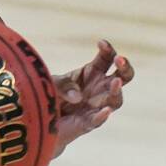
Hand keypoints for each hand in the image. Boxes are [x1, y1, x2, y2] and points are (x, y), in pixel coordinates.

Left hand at [50, 39, 133, 157]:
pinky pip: (98, 120)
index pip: (107, 59)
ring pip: (115, 99)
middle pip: (122, 77)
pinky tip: (105, 111)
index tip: (101, 43)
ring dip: (116, 90)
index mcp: (92, 73)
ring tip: (115, 82)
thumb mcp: (53, 83)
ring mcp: (96, 106)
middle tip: (120, 59)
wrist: (41, 118)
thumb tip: (78, 97)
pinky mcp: (87, 123)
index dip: (108, 50)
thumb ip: (64, 85)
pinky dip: (102, 116)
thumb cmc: (50, 95)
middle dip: (124, 68)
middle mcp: (100, 88)